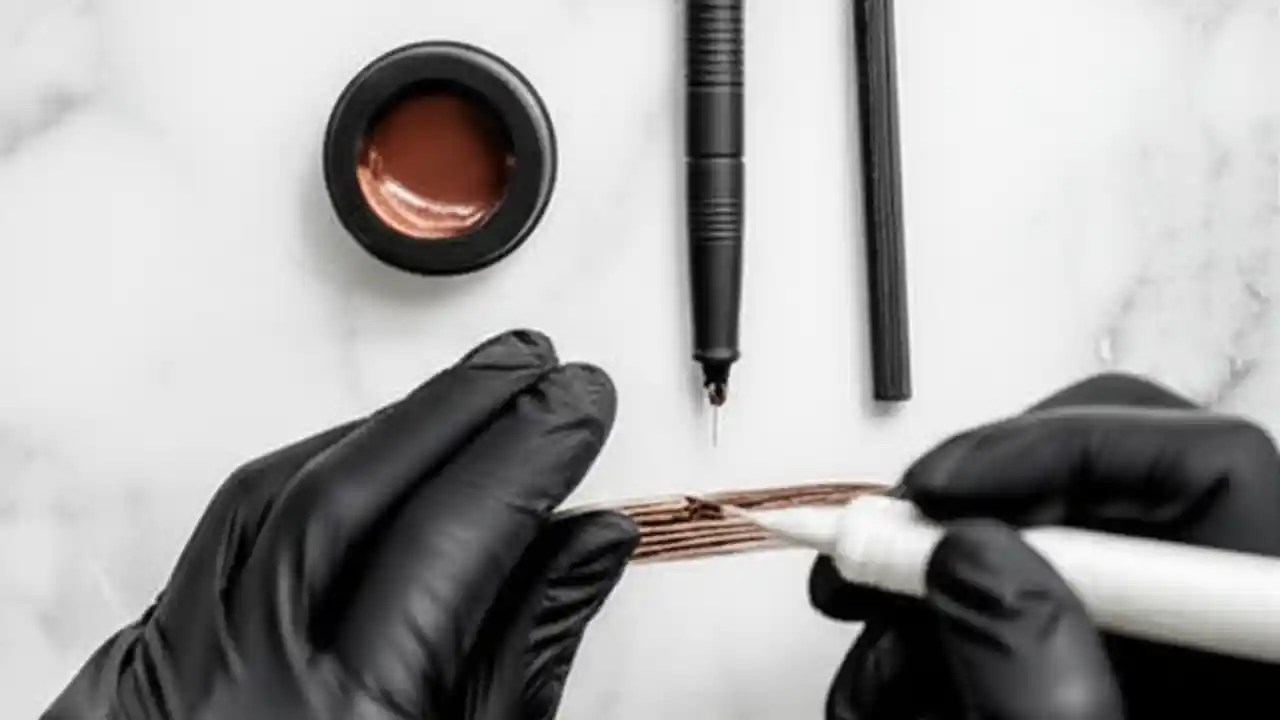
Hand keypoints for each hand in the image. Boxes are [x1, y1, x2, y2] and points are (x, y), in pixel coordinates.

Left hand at [43, 330, 637, 719]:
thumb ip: (525, 654)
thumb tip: (587, 541)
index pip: (449, 542)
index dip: (525, 453)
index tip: (577, 404)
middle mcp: (248, 695)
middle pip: (348, 498)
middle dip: (454, 410)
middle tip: (530, 368)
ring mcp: (182, 672)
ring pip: (272, 500)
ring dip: (381, 431)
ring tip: (463, 398)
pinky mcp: (147, 662)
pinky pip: (225, 535)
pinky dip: (306, 476)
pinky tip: (363, 459)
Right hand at [811, 373, 1279, 718]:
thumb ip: (1036, 680)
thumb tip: (970, 556)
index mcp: (1251, 643)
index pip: (1203, 468)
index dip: (1057, 448)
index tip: (935, 486)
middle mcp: (1207, 632)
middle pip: (1103, 490)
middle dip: (969, 509)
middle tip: (884, 543)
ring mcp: (1152, 652)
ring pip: (1039, 546)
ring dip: (927, 578)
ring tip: (866, 630)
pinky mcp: (1091, 669)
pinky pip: (1010, 606)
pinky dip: (932, 630)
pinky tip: (892, 677)